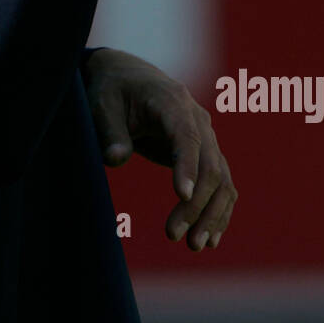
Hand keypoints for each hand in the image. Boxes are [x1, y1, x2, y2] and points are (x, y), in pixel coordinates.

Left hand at [80, 48, 237, 251]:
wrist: (127, 76)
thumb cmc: (112, 90)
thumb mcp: (102, 105)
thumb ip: (110, 132)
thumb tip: (115, 160)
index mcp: (172, 102)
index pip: (187, 137)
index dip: (187, 167)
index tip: (182, 197)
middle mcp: (197, 119)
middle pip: (210, 165)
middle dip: (197, 204)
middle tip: (174, 235)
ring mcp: (206, 136)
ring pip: (222, 179)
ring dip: (212, 214)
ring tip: (194, 246)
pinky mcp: (204, 152)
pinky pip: (221, 183)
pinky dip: (219, 209)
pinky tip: (210, 238)